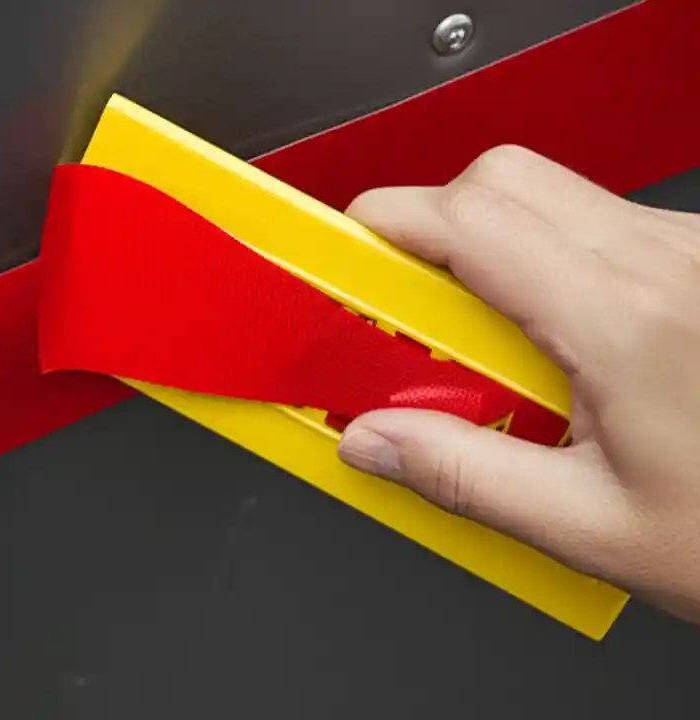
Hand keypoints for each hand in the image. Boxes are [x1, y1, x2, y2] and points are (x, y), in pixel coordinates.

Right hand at [337, 145, 699, 622]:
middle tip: (406, 329)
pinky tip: (550, 358)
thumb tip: (375, 442)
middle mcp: (665, 265)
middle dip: (425, 241)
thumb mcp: (593, 527)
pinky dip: (538, 275)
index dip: (378, 233)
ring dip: (483, 262)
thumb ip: (462, 478)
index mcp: (630, 322)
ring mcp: (688, 255)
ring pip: (544, 201)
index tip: (332, 275)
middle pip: (498, 184)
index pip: (467, 220)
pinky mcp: (697, 265)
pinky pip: (589, 231)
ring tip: (486, 362)